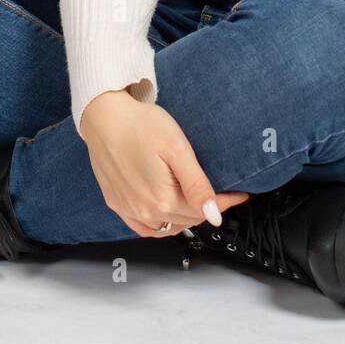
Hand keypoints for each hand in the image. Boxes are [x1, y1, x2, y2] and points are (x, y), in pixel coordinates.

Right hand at [79, 89, 249, 237]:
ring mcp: (128, 210)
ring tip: (197, 202)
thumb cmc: (140, 125)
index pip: (203, 210)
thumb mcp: (177, 149)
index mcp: (162, 200)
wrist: (104, 115)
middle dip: (206, 208)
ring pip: (167, 227)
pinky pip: (143, 228)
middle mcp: (144, 211)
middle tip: (220, 194)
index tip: (240, 195)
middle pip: (186, 220)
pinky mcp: (116, 203)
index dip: (225, 202)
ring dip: (185, 218)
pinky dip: (159, 226)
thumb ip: (197, 185)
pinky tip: (166, 215)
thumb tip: (215, 216)